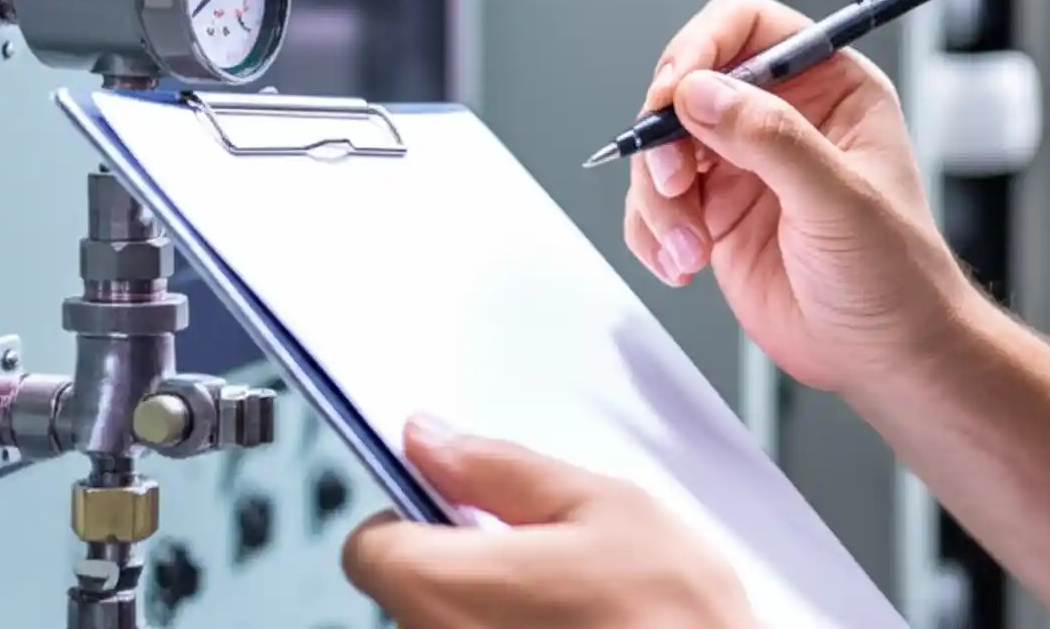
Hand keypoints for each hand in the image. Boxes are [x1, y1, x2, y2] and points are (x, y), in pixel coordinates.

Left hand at [342, 416, 757, 628]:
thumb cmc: (680, 619)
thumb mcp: (601, 506)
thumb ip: (500, 468)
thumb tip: (430, 439)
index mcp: (448, 589)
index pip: (369, 546)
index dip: (412, 513)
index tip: (457, 502)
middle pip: (410, 588)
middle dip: (460, 556)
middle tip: (537, 545)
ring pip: (449, 620)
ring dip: (491, 600)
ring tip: (570, 594)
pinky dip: (514, 627)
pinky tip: (575, 625)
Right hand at [625, 0, 976, 395]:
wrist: (884, 358)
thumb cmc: (896, 278)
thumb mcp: (841, 200)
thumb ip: (770, 138)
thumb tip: (701, 94)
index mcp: (827, 87)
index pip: (745, 27)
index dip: (700, 49)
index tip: (674, 96)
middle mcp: (777, 119)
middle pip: (686, 88)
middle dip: (667, 139)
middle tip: (675, 184)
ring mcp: (740, 168)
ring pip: (661, 151)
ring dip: (657, 199)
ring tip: (688, 246)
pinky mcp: (713, 216)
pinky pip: (654, 205)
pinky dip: (652, 234)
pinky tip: (683, 263)